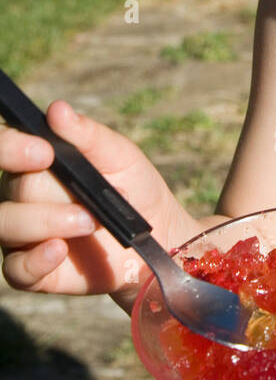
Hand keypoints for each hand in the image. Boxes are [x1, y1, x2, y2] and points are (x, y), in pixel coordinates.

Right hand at [0, 100, 196, 311]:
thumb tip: (57, 109)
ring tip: (89, 222)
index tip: (44, 152)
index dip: (11, 147)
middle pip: (9, 187)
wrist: (156, 238)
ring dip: (46, 222)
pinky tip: (59, 251)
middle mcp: (20, 196)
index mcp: (35, 163)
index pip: (3, 147)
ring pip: (5, 224)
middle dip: (42, 190)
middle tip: (81, 197)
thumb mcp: (120, 156)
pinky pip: (16, 269)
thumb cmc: (134, 188)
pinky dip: (36, 260)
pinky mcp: (32, 270)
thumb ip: (88, 135)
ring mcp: (23, 234)